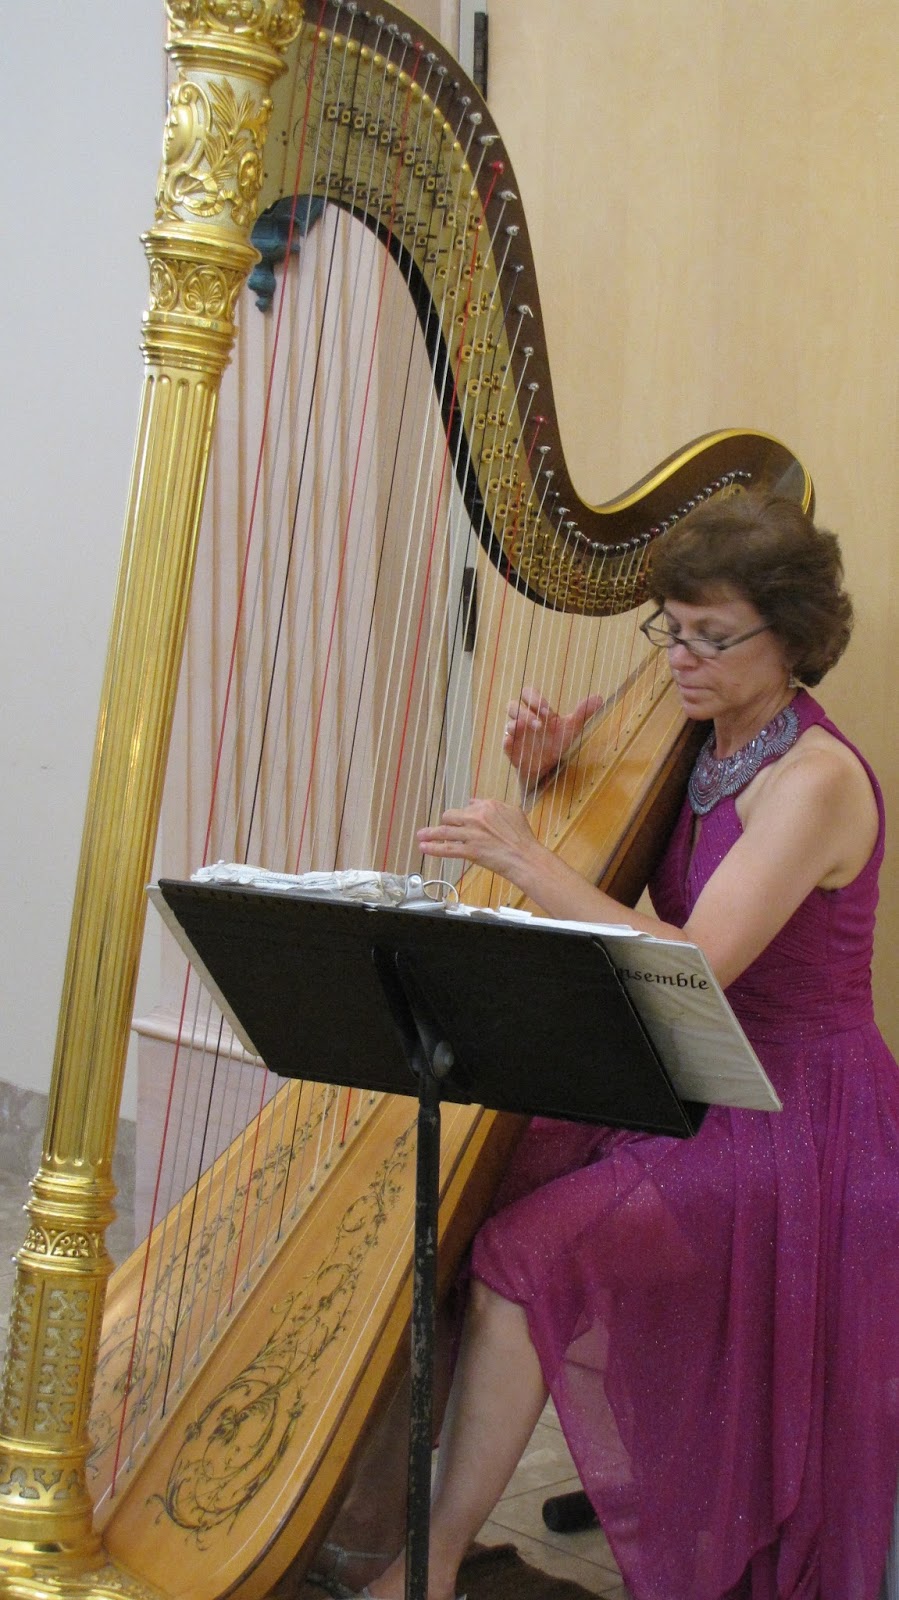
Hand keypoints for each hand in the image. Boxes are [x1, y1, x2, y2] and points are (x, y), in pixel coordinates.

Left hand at [418, 797, 537, 881]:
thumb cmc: (522, 837)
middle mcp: (476, 818)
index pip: (467, 806)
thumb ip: (493, 805)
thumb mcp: (512, 812)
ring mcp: (471, 835)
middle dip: (446, 822)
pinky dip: (433, 848)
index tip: (460, 820)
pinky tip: (424, 847)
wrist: (525, 857)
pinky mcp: (469, 851)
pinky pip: (447, 849)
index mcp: (487, 806)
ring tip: (420, 835)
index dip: (463, 814)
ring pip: (444, 832)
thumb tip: (474, 801)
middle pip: (450, 816)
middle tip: (442, 828)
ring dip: (430, 833)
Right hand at [503, 687, 602, 785]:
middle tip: (540, 724)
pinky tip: (513, 742)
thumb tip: (600, 698)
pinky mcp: (512, 750)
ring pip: (508, 723)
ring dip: (517, 724)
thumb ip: (583, 713)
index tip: (548, 712)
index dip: (535, 699)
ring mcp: (516, 735)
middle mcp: (523, 720)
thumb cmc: (557, 743)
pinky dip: (507, 741)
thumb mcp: (571, 729)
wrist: (548, 769)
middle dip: (525, 712)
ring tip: (533, 730)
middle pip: (512, 705)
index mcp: (536, 711)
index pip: (528, 694)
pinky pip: (505, 743)